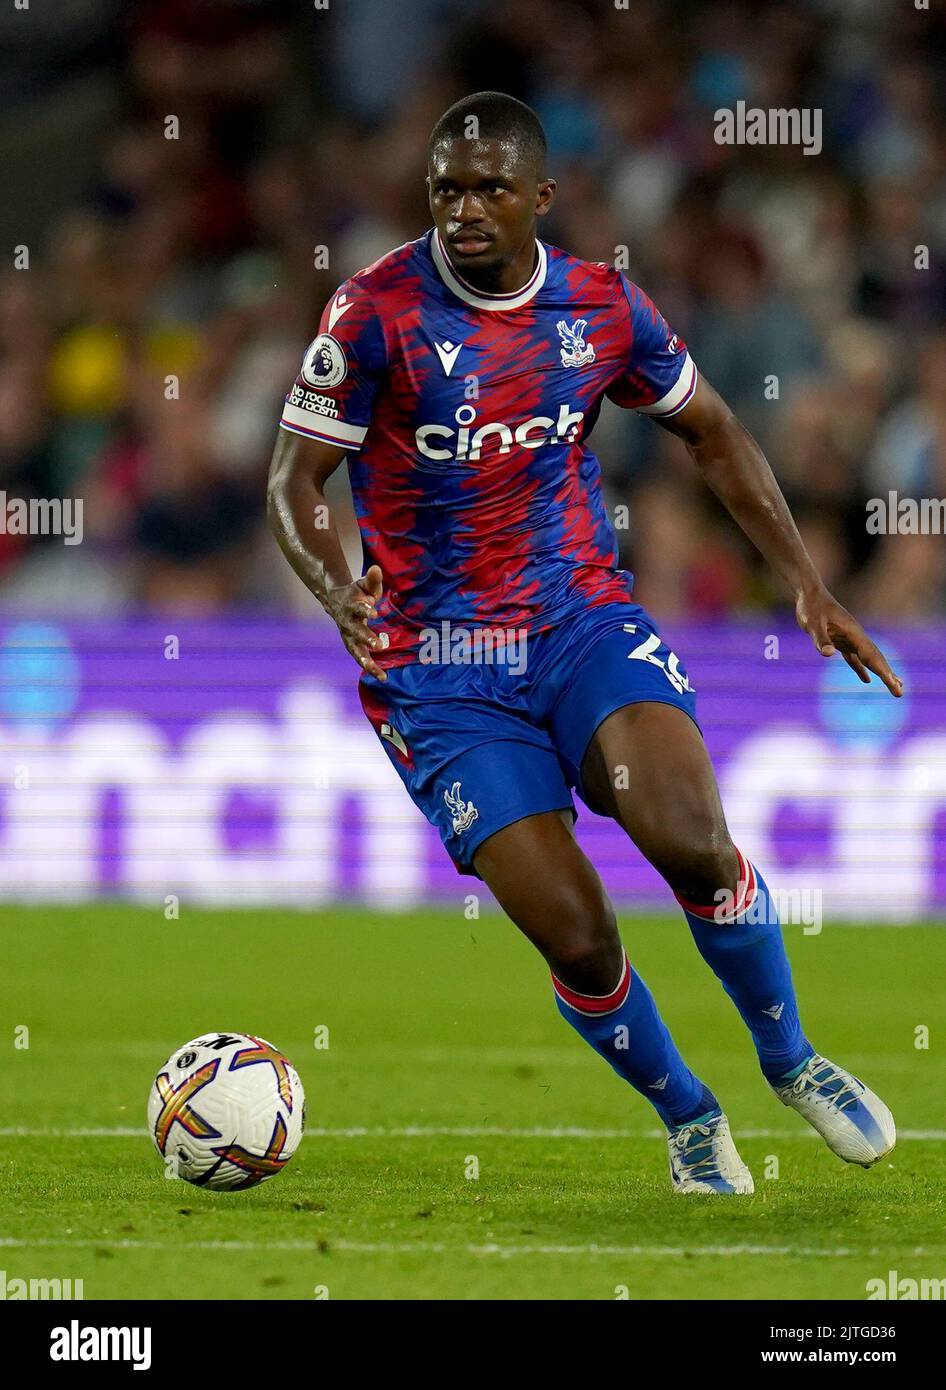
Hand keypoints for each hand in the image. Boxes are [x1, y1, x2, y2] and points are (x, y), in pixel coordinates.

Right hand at [324, 564, 387, 680]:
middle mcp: (348, 623)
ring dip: (367, 661)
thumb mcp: (363, 584)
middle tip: (379, 644)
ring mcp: (348, 636)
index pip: (358, 608)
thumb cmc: (356, 593)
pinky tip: (383, 677)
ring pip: (356, 650)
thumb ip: (372, 579)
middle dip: (367, 638)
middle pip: (356, 632)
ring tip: (379, 673)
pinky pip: (360, 657)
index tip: (373, 610)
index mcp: (351, 606)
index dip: (365, 609)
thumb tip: (377, 569)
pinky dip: (370, 667)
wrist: (335, 601)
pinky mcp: (352, 645)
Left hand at [795, 584, 902, 696]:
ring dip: (881, 673)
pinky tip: (867, 680)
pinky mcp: (839, 640)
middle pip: (875, 658)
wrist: (809, 594)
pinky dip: (861, 668)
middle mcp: (855, 636)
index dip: (883, 670)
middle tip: (900, 693)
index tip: (893, 683)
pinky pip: (854, 657)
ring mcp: (849, 638)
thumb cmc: (811, 606)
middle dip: (888, 676)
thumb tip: (829, 654)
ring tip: (895, 686)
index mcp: (853, 632)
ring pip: (868, 658)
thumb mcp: (813, 623)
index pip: (871, 655)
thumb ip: (821, 639)